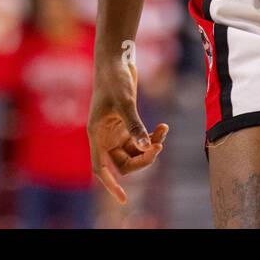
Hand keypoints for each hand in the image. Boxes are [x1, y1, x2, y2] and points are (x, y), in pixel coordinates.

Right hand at [87, 57, 167, 203]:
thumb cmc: (114, 78)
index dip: (110, 185)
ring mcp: (115, 132)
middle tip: (158, 147)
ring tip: (163, 131)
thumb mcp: (125, 102)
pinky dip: (152, 136)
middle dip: (142, 159)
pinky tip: (163, 127)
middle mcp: (104, 137)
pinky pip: (140, 140)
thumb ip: (135, 125)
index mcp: (96, 134)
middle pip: (123, 163)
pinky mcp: (125, 124)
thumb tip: (145, 147)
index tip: (122, 199)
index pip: (101, 167)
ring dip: (150, 146)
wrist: (115, 59)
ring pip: (134, 152)